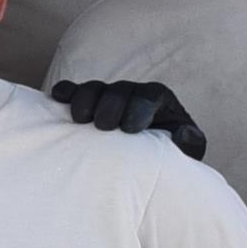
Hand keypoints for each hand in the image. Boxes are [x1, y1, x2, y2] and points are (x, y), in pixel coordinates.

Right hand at [46, 78, 204, 157]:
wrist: (148, 159)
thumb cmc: (169, 153)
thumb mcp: (188, 150)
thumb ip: (191, 142)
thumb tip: (181, 134)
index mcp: (159, 101)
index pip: (151, 95)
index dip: (139, 107)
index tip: (130, 129)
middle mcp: (131, 94)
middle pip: (120, 89)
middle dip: (111, 104)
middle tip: (104, 125)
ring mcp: (107, 96)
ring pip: (95, 88)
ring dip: (85, 99)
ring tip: (80, 119)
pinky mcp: (86, 103)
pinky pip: (74, 90)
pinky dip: (66, 92)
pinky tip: (56, 98)